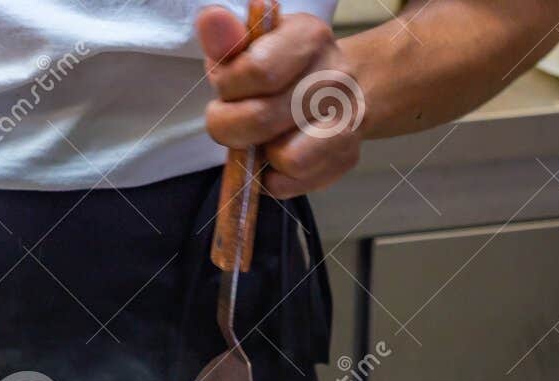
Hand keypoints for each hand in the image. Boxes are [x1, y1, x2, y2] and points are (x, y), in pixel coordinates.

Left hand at [196, 6, 365, 198]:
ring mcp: (348, 119)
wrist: (333, 88)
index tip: (227, 87)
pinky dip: (273, 178)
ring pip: (286, 158)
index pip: (257, 71)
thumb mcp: (248, 47)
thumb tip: (209, 19)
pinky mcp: (346, 156)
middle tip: (232, 119)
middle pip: (261, 119)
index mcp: (310, 36)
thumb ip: (226, 39)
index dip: (228, 88)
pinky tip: (276, 156)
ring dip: (259, 155)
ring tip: (261, 138)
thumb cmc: (277, 68)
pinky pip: (292, 184)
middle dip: (230, 127)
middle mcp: (336, 76)